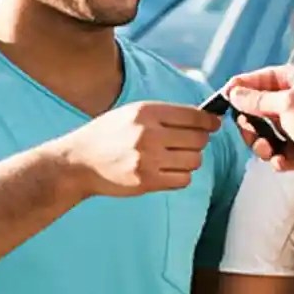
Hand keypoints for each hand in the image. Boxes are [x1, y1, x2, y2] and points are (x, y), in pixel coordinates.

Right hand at [56, 102, 220, 197]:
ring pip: (194, 160)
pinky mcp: (147, 181)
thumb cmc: (108, 134)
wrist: (79, 162)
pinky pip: (183, 179)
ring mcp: (148, 159)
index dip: (209, 121)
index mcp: (146, 112)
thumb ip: (165, 115)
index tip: (214, 124)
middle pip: (198, 139)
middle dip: (200, 140)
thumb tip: (203, 118)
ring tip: (175, 157)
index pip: (193, 115)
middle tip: (190, 142)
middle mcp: (148, 134)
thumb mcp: (132, 113)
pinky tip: (169, 170)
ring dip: (191, 159)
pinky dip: (181, 176)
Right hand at [225, 65, 293, 189]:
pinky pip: (277, 152)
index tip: (226, 95)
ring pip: (265, 133)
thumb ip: (258, 99)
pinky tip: (284, 161)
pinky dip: (276, 158)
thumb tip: (234, 93)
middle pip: (260, 107)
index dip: (244, 85)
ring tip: (268, 149)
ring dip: (261, 143)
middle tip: (248, 129)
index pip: (264, 77)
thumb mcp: (287, 104)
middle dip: (250, 121)